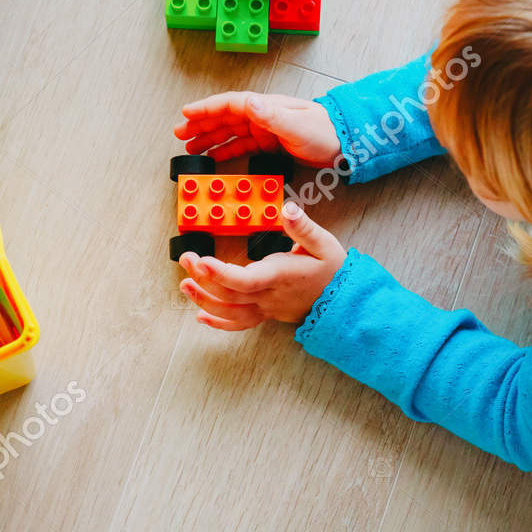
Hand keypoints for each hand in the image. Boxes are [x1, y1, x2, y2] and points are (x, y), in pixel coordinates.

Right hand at [174, 92, 342, 166]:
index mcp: (265, 107)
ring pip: (230, 133)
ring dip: (209, 139)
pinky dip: (227, 152)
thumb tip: (247, 102)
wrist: (345, 144)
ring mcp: (266, 130)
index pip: (229, 104)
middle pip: (224, 118)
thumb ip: (270, 114)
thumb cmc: (324, 131)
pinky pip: (243, 147)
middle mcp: (262, 116)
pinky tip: (214, 158)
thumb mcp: (295, 124)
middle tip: (179, 134)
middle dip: (200, 125)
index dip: (206, 109)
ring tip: (190, 148)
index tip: (185, 114)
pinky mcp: (271, 145)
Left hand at [178, 202, 345, 329]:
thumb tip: (287, 208)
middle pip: (230, 293)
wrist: (346, 304)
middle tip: (186, 259)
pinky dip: (219, 322)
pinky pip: (240, 323)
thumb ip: (303, 227)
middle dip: (203, 278)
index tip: (201, 261)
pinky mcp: (267, 314)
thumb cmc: (335, 272)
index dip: (220, 273)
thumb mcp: (325, 245)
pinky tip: (201, 315)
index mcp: (281, 276)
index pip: (245, 280)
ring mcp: (267, 308)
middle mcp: (270, 296)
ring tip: (184, 284)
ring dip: (204, 300)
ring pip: (230, 312)